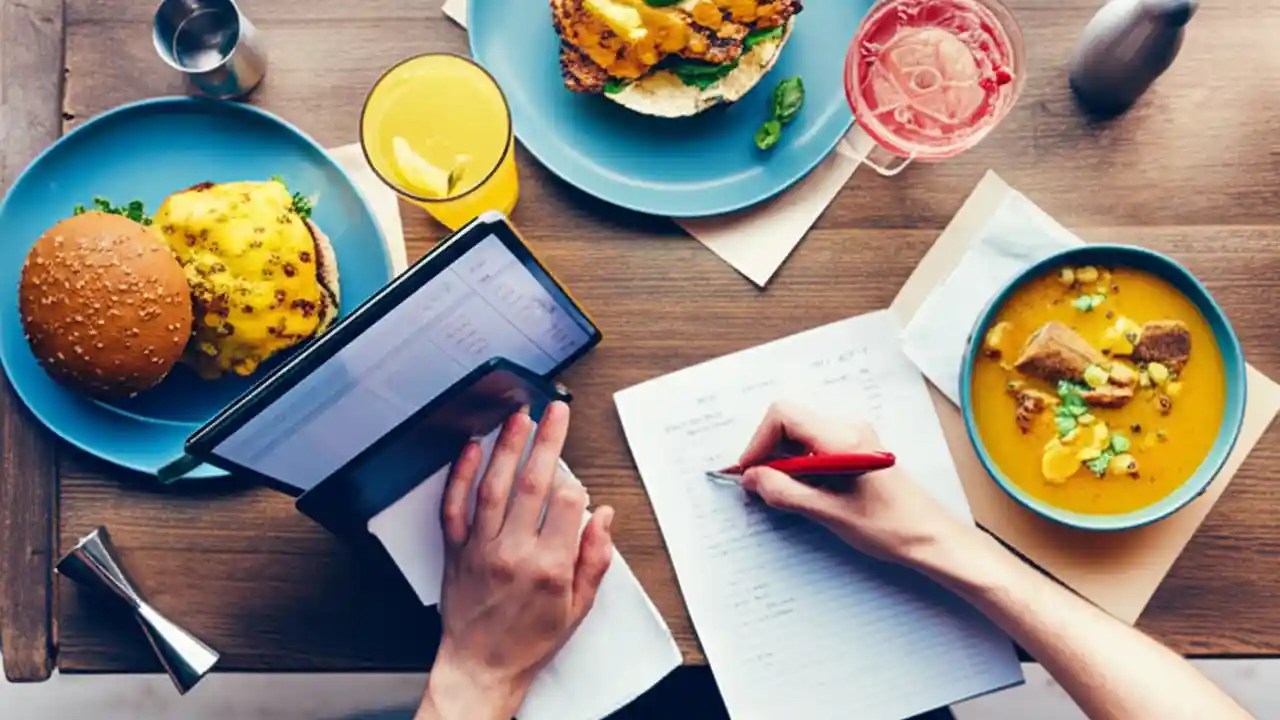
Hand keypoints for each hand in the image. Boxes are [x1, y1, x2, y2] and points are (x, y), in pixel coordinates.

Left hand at [419, 402, 614, 719]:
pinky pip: (454, 506)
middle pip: (532, 484)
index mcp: (549, 568)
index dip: (576, 485)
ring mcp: (481, 548)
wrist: (480, 666)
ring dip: (507, 446)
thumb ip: (594, 560)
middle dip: (547, 441)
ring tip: (519, 417)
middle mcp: (513, 552)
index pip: (567, 505)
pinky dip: (461, 474)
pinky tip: (472, 448)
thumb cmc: (529, 641)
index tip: (577, 481)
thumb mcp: (578, 608)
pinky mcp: (456, 550)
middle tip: (555, 411)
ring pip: (493, 486)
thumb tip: (604, 518)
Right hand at [736, 402, 972, 567]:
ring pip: (800, 435)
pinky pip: (815, 446)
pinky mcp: (856, 450)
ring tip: (785, 494)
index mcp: (842, 437)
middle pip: (789, 422)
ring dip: (784, 461)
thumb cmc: (889, 527)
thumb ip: (785, 492)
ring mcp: (853, 437)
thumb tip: (751, 478)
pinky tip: (805, 492)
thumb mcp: (829, 513)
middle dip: (769, 452)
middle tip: (762, 487)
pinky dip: (799, 465)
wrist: (930, 538)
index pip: (783, 415)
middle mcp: (848, 428)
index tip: (751, 473)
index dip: (759, 442)